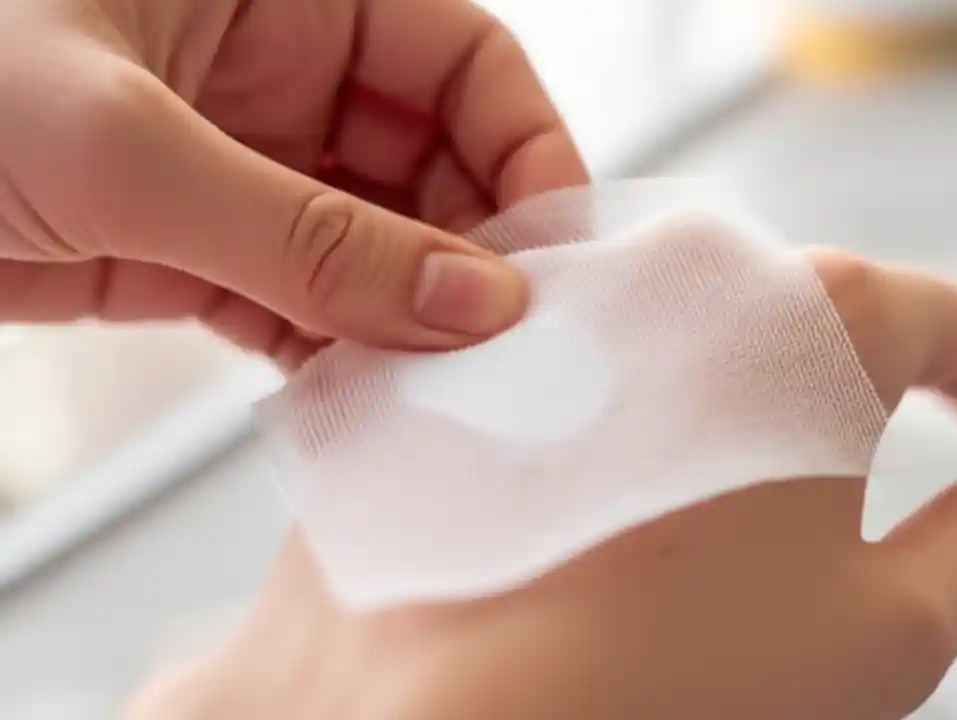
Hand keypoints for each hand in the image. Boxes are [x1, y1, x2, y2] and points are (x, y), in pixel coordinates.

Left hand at [0, 0, 585, 365]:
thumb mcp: (125, 146)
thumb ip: (310, 234)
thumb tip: (469, 300)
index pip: (465, 59)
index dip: (525, 148)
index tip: (553, 251)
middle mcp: (280, 69)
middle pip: (434, 162)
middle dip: (471, 250)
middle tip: (501, 343)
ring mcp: (242, 164)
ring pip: (376, 242)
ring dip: (408, 315)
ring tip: (435, 386)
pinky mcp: (198, 248)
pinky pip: (305, 300)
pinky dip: (337, 351)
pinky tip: (358, 397)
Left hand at [125, 248, 956, 719]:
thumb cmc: (675, 692)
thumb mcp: (880, 637)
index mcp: (799, 323)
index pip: (933, 317)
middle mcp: (664, 278)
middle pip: (789, 313)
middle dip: (835, 382)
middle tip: (847, 469)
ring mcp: (542, 310)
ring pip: (661, 331)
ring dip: (701, 396)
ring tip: (699, 505)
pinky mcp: (449, 360)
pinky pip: (551, 367)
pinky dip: (591, 417)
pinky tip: (581, 507)